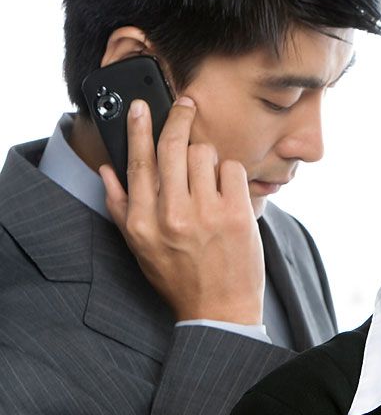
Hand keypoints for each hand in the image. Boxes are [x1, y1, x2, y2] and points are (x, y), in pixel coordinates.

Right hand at [100, 97, 263, 324]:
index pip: (138, 161)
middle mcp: (172, 214)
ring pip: (205, 154)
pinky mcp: (237, 215)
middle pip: (173, 147)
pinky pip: (233, 170)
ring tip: (209, 178)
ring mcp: (207, 213)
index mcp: (143, 220)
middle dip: (180, 118)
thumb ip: (121, 206)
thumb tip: (108, 169)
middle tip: (186, 104)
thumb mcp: (139, 246)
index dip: (140, 127)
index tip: (142, 106)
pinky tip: (229, 193)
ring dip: (208, 157)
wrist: (219, 310)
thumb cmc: (179, 277)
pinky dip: (232, 175)